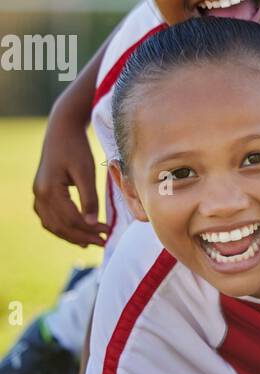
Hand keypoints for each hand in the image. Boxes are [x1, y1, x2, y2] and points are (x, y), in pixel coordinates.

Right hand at [32, 111, 108, 247]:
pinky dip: (61, 228)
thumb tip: (93, 223)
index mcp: (50, 190)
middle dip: (82, 236)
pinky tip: (74, 233)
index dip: (89, 229)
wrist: (61, 131)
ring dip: (70, 236)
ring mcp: (38, 194)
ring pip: (52, 224)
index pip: (70, 219)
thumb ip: (89, 198)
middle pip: (60, 226)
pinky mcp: (41, 193)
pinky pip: (48, 218)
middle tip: (103, 242)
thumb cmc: (76, 148)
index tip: (108, 232)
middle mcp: (40, 195)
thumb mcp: (86, 172)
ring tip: (90, 242)